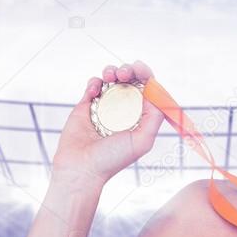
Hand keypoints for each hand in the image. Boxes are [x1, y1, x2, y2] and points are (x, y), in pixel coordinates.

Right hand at [51, 60, 165, 187]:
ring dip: (112, 71)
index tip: (139, 68)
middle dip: (128, 71)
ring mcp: (104, 107)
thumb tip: (156, 92)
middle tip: (124, 73)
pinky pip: (93, 85)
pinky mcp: (86, 106)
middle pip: (130, 81)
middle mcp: (123, 111)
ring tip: (110, 75)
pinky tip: (95, 90)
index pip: (147, 90)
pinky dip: (95, 81)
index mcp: (139, 117)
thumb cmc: (112, 159)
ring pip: (111, 79)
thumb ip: (154, 116)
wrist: (80, 168)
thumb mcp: (143, 140)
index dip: (146, 75)